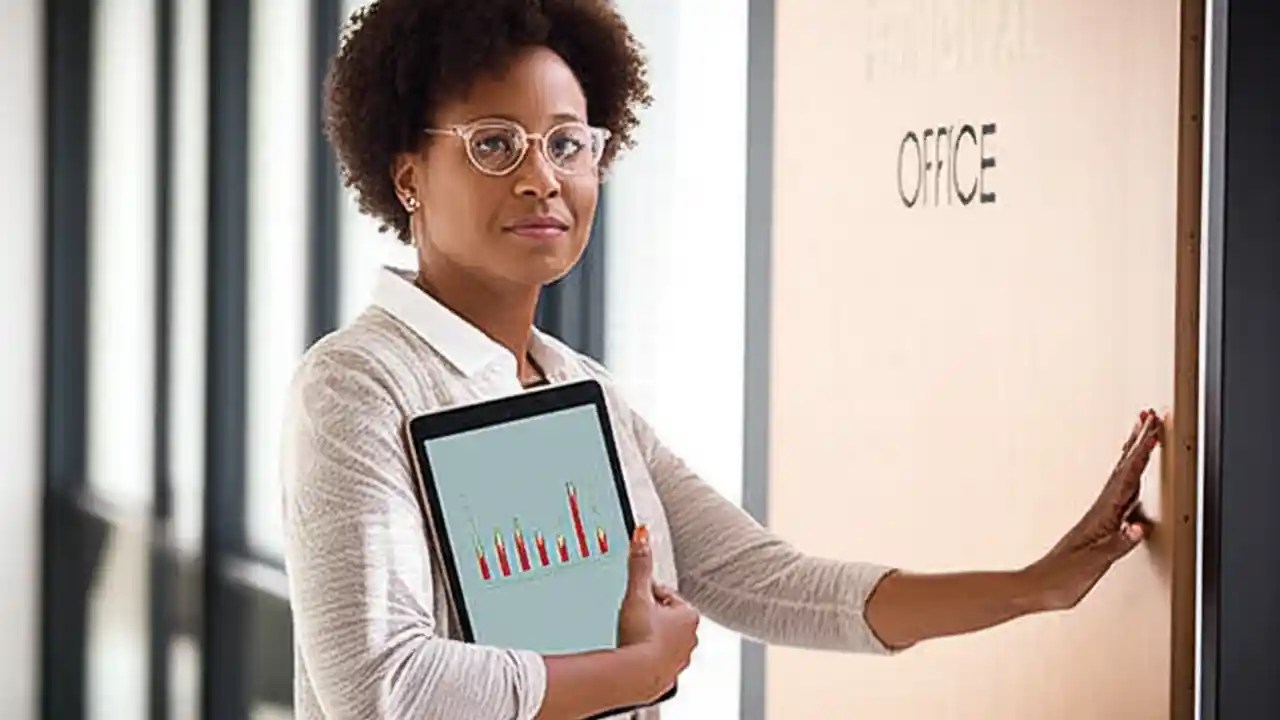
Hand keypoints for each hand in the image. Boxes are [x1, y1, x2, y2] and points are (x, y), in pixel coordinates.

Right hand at [616, 525, 698, 701]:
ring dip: (646, 636)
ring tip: (631, 638)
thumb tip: (642, 534)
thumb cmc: (641, 638)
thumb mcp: (637, 594)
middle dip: (648, 616)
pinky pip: (655, 659)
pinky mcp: (668, 675)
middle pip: (663, 617)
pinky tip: (633, 655)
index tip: (633, 600)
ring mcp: (681, 659)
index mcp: (689, 615)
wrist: (636, 677)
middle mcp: (690, 638)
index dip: (645, 595)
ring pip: (660, 639)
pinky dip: (645, 656)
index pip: (665, 595)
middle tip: (630, 619)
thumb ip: (639, 564)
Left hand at [1028, 409, 1162, 610]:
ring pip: (1122, 476)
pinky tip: (1133, 478)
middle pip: (1124, 468)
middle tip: (1150, 415)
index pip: (1127, 477)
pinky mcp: (1100, 527)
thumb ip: (1118, 545)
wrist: (1039, 587)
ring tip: (1143, 432)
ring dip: (1133, 453)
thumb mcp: (1094, 564)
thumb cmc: (1062, 578)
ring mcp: (1100, 517)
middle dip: (1139, 441)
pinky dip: (1129, 477)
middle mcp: (1101, 510)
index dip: (1142, 452)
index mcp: (1102, 515)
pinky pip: (1120, 493)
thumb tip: (1139, 527)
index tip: (1154, 429)